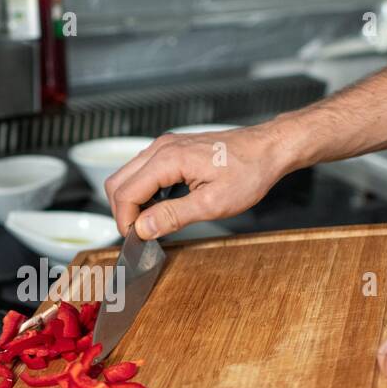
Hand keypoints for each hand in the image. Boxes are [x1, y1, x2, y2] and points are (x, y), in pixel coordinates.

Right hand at [103, 122, 292, 239]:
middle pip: (117, 182)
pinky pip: (142, 171)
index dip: (125, 221)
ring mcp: (165, 147)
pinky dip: (142, 192)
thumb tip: (143, 228)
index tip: (136, 240)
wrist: (268, 149)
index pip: (126, 193)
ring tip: (151, 223)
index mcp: (168, 159)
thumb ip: (173, 216)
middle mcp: (162, 148)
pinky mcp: (172, 150)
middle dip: (122, 212)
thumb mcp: (213, 203)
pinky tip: (159, 207)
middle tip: (140, 235)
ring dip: (131, 202)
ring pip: (127, 176)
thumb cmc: (249, 171)